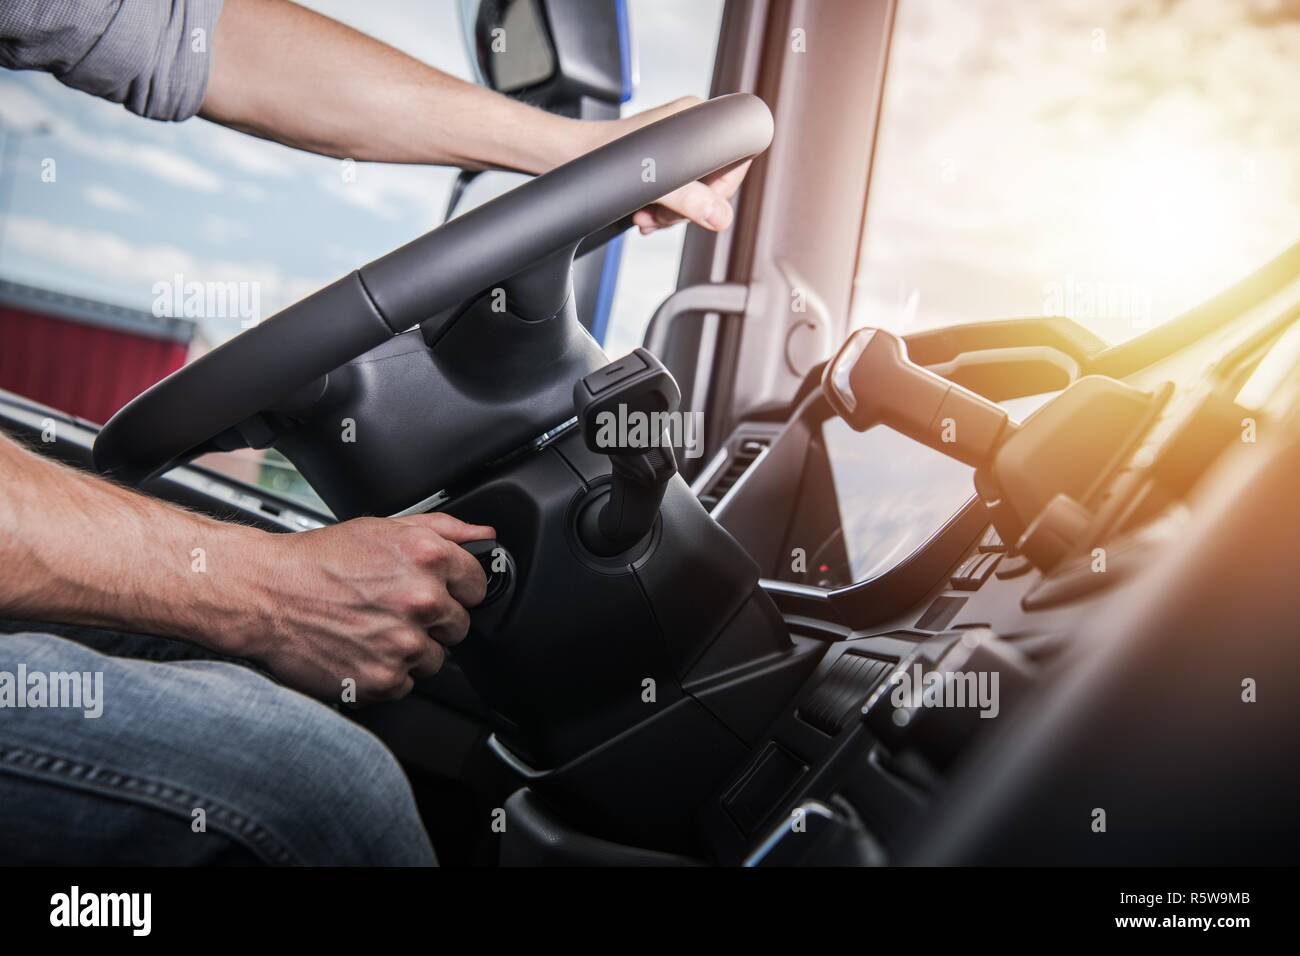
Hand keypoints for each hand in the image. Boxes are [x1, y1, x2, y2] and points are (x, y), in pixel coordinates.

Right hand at [240, 513, 493, 703]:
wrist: (266, 594)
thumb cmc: (320, 560)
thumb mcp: (384, 527)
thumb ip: (444, 530)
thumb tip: (485, 536)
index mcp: (428, 558)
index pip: (478, 585)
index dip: (456, 588)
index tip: (434, 590)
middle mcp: (421, 600)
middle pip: (459, 625)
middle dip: (433, 620)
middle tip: (392, 609)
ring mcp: (404, 642)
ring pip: (435, 658)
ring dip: (411, 649)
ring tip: (372, 629)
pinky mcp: (385, 679)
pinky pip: (407, 683)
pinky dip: (387, 672)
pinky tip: (361, 649)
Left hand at [581, 96, 754, 234]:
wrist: (564, 156)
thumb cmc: (598, 157)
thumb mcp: (650, 184)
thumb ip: (688, 200)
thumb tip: (720, 218)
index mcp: (696, 117)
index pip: (737, 156)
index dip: (723, 189)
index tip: (700, 207)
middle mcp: (690, 127)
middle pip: (714, 180)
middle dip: (689, 207)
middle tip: (659, 217)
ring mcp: (676, 145)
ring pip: (694, 190)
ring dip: (671, 213)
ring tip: (645, 218)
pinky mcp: (661, 161)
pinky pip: (677, 191)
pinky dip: (662, 209)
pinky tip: (643, 215)